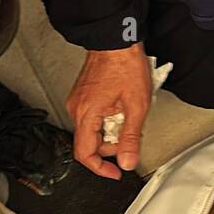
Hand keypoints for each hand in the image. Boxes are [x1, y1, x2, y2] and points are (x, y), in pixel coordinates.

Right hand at [66, 42, 150, 179]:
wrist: (117, 40)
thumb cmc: (125, 65)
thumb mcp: (136, 107)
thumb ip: (131, 139)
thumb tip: (127, 162)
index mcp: (87, 114)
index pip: (85, 154)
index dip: (100, 168)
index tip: (115, 173)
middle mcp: (77, 108)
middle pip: (91, 143)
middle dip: (113, 145)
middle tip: (132, 135)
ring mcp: (79, 101)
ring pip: (94, 130)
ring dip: (112, 131)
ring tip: (129, 115)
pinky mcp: (84, 95)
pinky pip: (94, 117)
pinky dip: (109, 119)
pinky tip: (122, 108)